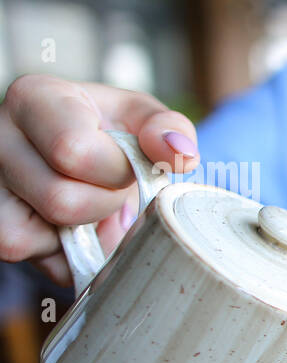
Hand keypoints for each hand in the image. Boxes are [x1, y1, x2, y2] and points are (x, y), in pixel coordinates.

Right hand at [0, 74, 200, 284]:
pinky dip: (68, 257)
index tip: (129, 164)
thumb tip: (179, 152)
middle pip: (60, 200)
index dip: (117, 171)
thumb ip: (168, 127)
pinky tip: (78, 229)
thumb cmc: (109, 132)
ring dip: (83, 233)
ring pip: (32, 237)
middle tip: (114, 188)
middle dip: (106, 204)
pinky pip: (35, 262)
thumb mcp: (142, 118)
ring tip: (93, 205)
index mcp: (35, 99)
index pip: (73, 151)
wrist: (82, 151)